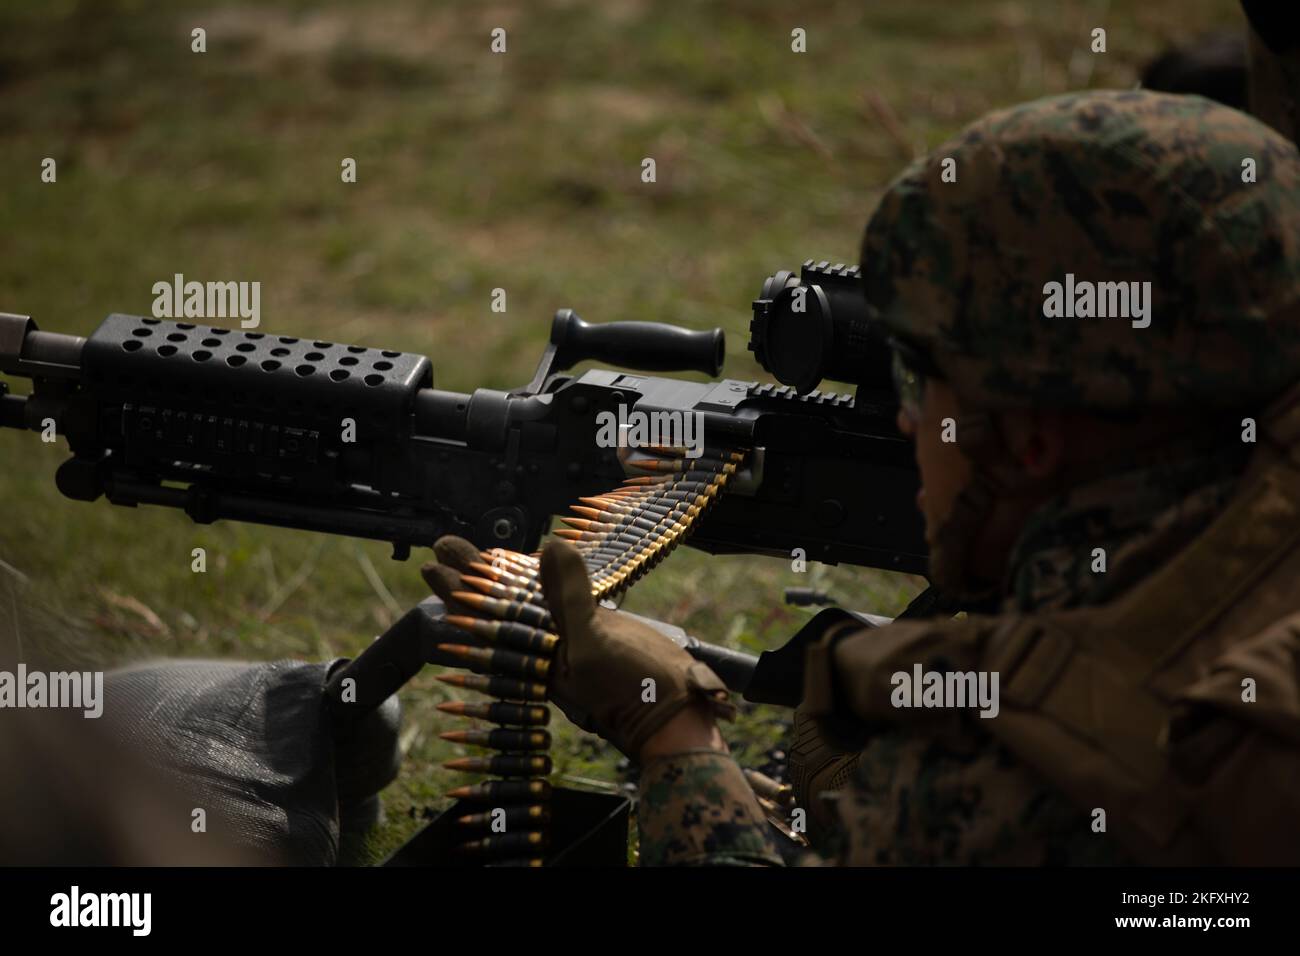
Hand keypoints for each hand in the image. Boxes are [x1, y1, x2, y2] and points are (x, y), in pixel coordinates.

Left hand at [421, 536, 734, 759]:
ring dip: (501, 584)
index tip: (437, 557)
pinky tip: (538, 588)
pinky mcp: (595, 648)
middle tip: (443, 546)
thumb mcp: (596, 641)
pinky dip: (542, 597)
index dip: (461, 585)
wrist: (677, 720)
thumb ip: (569, 597)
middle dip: (471, 578)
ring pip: (525, 611)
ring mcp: (570, 650)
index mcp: (537, 653)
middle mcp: (546, 652)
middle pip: (499, 608)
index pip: (488, 612)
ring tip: (475, 560)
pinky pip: (557, 617)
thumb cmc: (635, 689)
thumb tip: (550, 546)